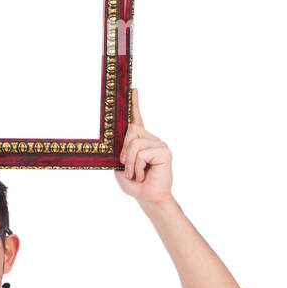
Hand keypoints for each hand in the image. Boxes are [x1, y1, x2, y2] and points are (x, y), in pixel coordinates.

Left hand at [114, 88, 172, 205]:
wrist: (147, 198)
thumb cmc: (134, 182)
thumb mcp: (122, 163)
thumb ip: (123, 148)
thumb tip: (125, 133)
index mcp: (141, 141)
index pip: (138, 119)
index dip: (135, 104)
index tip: (133, 90)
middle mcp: (152, 139)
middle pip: (131, 130)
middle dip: (124, 150)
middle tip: (125, 167)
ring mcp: (160, 144)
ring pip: (134, 143)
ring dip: (129, 162)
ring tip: (135, 174)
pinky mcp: (165, 152)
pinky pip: (142, 153)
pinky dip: (137, 166)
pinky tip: (143, 175)